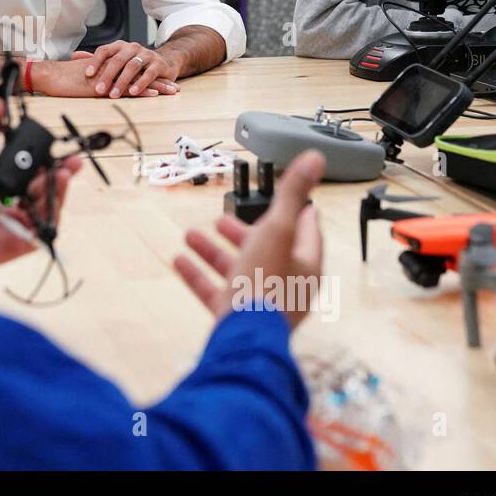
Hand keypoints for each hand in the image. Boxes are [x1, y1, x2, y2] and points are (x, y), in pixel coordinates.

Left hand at [0, 99, 84, 281]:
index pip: (25, 171)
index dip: (44, 161)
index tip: (57, 146)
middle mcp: (0, 205)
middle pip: (38, 191)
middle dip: (57, 175)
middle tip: (70, 160)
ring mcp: (3, 227)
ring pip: (41, 212)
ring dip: (56, 194)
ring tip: (64, 174)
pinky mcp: (3, 248)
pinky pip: (33, 237)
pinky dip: (46, 222)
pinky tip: (51, 202)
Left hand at [79, 41, 182, 97]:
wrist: (165, 61)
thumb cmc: (136, 62)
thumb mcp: (116, 59)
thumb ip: (97, 59)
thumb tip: (74, 56)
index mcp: (120, 46)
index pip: (104, 50)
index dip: (95, 61)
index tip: (87, 74)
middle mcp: (133, 48)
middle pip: (117, 60)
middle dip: (107, 76)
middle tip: (98, 90)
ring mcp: (147, 55)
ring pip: (132, 67)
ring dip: (122, 82)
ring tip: (114, 94)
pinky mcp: (159, 64)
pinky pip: (149, 73)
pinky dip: (141, 83)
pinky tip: (133, 92)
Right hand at [173, 150, 324, 329]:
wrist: (244, 337)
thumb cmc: (266, 284)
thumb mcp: (277, 230)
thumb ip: (290, 194)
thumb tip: (315, 158)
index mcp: (304, 265)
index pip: (306, 232)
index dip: (299, 212)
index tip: (293, 200)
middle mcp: (285, 285)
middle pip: (264, 251)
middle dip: (241, 232)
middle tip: (223, 219)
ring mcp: (258, 303)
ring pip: (236, 269)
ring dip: (213, 250)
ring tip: (192, 234)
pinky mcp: (235, 317)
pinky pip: (214, 290)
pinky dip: (197, 274)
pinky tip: (180, 261)